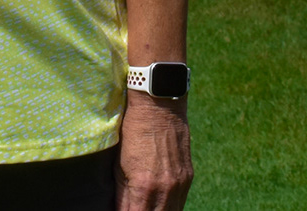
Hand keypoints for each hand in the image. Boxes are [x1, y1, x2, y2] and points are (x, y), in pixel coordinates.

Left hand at [115, 93, 192, 209]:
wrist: (158, 105)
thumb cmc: (132, 129)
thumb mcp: (119, 161)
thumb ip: (122, 191)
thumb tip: (119, 209)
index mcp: (144, 185)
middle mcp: (165, 190)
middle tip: (131, 208)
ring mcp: (179, 185)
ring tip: (143, 207)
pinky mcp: (187, 178)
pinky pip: (180, 203)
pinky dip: (168, 208)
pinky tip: (158, 206)